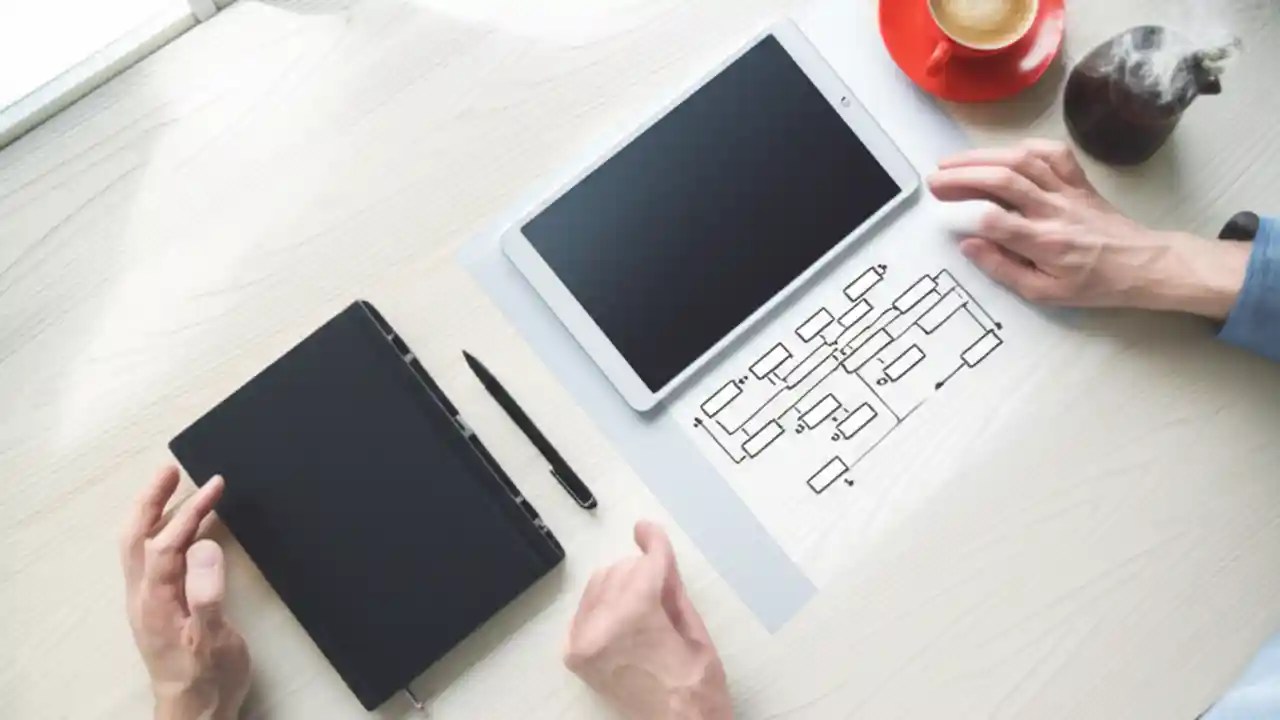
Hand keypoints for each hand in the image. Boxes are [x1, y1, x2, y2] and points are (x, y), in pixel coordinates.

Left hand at [120, 466, 249, 719]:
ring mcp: (147, 600)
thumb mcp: (213, 639)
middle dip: (152, 499)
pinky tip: (186, 528)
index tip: (215, 485)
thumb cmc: (208, 677)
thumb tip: (206, 547)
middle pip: (137, 536)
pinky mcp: (158, 605)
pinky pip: (153, 556)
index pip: (166, 543)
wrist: (195, 710)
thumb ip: (208, 594)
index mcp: (155, 601)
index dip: (189, 512)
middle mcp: (143, 596)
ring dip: (154, 511)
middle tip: (171, 469)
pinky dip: (164, 530)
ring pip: (140, 544)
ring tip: (174, 485)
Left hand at [565, 522, 730, 719]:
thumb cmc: (696, 685)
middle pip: (621, 571)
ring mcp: (584, 642)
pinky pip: (585, 610)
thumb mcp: (693, 629)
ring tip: (647, 611)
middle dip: (643, 573)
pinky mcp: (575, 655)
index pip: (645, 564)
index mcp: (636, 617)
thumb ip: (670, 582)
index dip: (653, 543)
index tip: (648, 528)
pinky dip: (604, 606)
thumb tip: (654, 546)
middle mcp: (601, 626)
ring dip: (623, 587)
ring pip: (600, 585)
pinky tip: (624, 619)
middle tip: (664, 592)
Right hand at [928, 139, 1250, 318]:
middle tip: (934, 179)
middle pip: (1004, 181)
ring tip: (953, 161)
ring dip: (983, 156)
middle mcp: (1054, 211)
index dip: (964, 211)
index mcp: (1045, 243)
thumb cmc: (1093, 285)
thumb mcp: (1044, 293)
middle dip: (964, 175)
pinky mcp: (1079, 181)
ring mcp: (1068, 191)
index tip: (941, 211)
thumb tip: (968, 245)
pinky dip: (1025, 146)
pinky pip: (1052, 153)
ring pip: (1023, 161)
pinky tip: (1004, 152)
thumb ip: (1003, 269)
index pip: (996, 220)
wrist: (1144, 265)